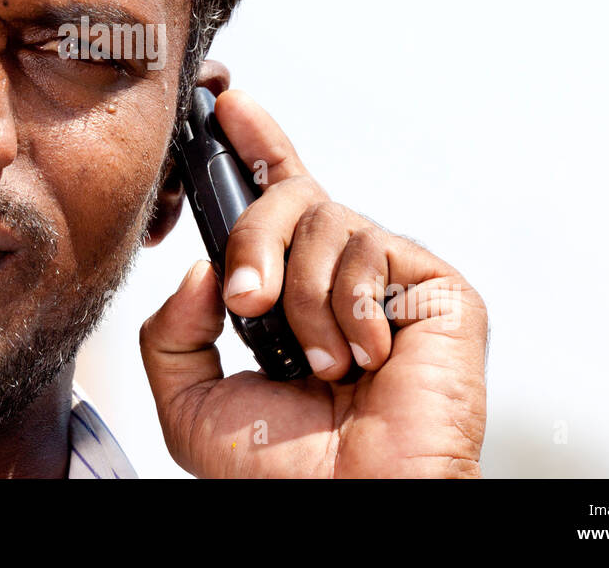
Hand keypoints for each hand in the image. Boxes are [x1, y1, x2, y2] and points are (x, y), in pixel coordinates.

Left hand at [140, 87, 487, 477]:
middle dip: (255, 241)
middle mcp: (340, 272)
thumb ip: (172, 332)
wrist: (350, 503)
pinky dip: (353, 310)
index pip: (274, 197)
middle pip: (288, 196)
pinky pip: (372, 252)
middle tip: (248, 304)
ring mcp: (389, 276)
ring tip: (320, 363)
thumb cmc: (283, 468)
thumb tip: (200, 268)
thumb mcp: (192, 401)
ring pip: (327, 223)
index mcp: (290, 288)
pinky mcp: (436, 287)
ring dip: (305, 300)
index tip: (228, 105)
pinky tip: (367, 358)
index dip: (254, 145)